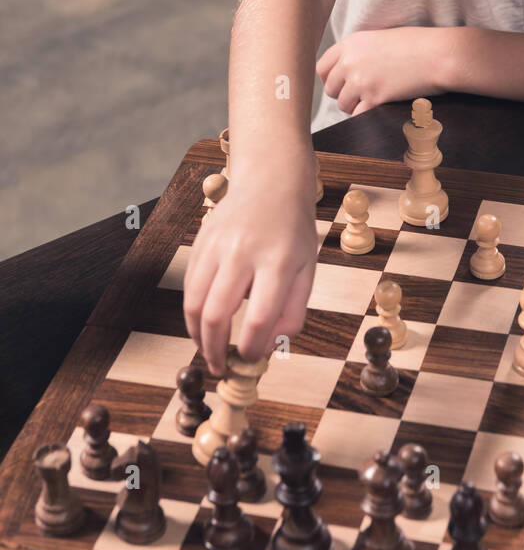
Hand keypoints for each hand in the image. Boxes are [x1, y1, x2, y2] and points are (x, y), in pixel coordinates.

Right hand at [183, 179, 317, 376]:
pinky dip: (193, 311)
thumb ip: (292, 313)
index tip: (249, 359)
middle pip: (217, 314)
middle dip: (214, 350)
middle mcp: (243, 252)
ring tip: (208, 350)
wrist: (271, 182)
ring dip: (197, 335)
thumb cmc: (292, 232)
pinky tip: (204, 322)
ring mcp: (217, 245)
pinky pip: (189, 286)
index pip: (257, 318)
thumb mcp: (307, 270)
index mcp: (278, 261)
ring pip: (194, 303)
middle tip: (219, 368)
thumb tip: (266, 349)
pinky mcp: (200, 242)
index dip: (250, 348)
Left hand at [316, 26, 449, 116]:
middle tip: (358, 96)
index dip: (329, 79)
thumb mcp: (381, 39)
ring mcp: (361, 81)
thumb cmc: (417, 45)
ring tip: (372, 102)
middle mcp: (350, 61)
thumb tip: (347, 71)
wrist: (438, 55)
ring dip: (355, 107)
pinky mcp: (374, 98)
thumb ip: (360, 52)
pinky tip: (378, 111)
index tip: (338, 85)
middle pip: (330, 89)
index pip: (322, 67)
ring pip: (343, 105)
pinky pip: (357, 116)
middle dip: (342, 95)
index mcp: (351, 43)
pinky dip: (365, 117)